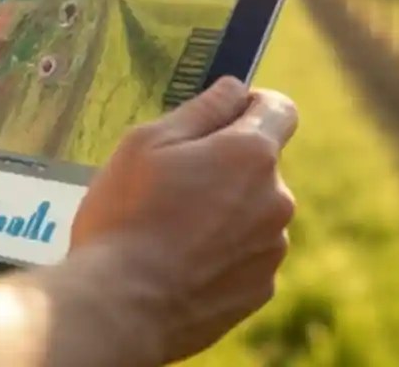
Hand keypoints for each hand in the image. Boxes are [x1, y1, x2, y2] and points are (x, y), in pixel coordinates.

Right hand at [25, 77, 297, 365]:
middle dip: (228, 166)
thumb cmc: (125, 217)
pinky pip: (246, 255)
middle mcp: (277, 199)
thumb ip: (202, 109)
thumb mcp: (147, 142)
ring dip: (226, 212)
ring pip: (254, 212)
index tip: (224, 116)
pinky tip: (181, 263)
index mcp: (252, 154)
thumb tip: (235, 89)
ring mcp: (272, 248)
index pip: (280, 109)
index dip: (252, 105)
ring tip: (170, 231)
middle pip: (261, 166)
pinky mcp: (260, 289)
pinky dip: (222, 253)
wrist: (118, 309)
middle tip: (174, 185)